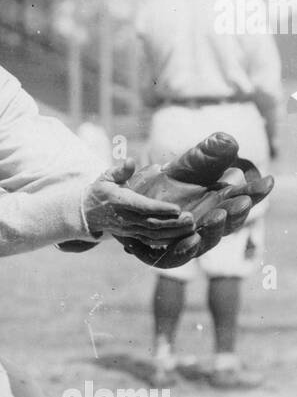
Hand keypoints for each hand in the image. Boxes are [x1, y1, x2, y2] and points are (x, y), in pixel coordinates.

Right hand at [83, 159, 195, 240]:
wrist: (85, 214)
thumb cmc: (99, 192)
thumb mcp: (105, 177)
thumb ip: (119, 170)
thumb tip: (130, 161)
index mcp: (119, 201)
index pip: (142, 207)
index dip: (160, 209)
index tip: (177, 208)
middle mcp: (125, 218)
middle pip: (152, 224)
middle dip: (173, 223)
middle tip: (191, 218)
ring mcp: (128, 229)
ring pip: (153, 235)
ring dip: (173, 232)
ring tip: (190, 227)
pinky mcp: (131, 235)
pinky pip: (150, 241)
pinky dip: (166, 240)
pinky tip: (179, 236)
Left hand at [115, 132, 273, 267]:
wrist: (127, 207)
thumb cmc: (164, 185)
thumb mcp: (185, 167)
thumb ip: (206, 156)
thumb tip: (229, 141)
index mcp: (217, 202)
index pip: (240, 197)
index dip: (255, 191)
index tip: (268, 181)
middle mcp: (207, 223)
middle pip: (229, 221)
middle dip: (237, 212)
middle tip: (244, 201)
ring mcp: (188, 240)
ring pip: (207, 239)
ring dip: (215, 228)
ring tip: (219, 214)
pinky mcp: (165, 254)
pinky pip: (177, 256)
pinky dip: (185, 249)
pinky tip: (191, 238)